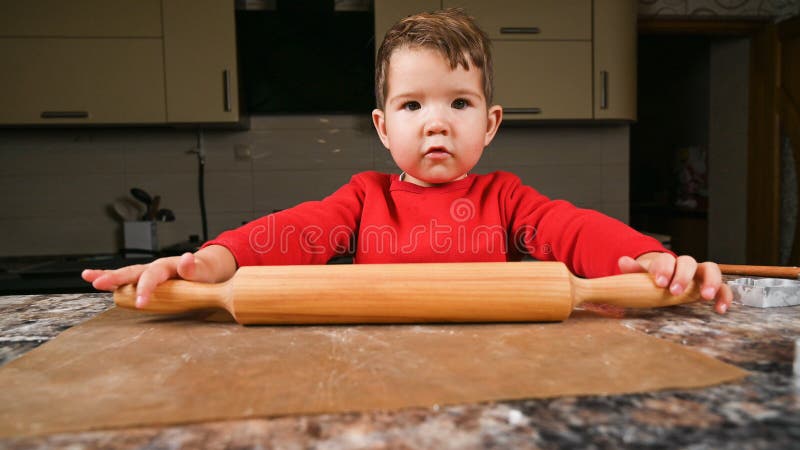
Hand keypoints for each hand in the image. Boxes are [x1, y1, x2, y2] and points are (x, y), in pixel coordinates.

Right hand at [81, 245, 235, 308]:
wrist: (205, 271)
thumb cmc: (204, 274)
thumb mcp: (204, 272)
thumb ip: (194, 268)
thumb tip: (187, 258)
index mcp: (168, 266)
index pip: (153, 276)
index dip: (146, 288)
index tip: (141, 303)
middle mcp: (154, 267)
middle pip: (132, 271)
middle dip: (115, 277)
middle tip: (99, 283)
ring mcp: (147, 273)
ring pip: (125, 274)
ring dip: (106, 276)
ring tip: (88, 276)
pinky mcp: (144, 280)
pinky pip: (125, 280)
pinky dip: (110, 280)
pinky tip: (93, 280)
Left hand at [618, 252, 732, 313]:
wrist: (667, 280)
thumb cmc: (654, 280)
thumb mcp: (642, 277)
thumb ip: (634, 271)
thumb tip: (623, 261)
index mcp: (667, 262)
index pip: (666, 259)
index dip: (663, 269)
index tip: (659, 282)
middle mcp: (685, 265)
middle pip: (689, 262)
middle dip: (683, 276)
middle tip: (675, 291)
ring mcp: (700, 274)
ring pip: (711, 269)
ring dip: (710, 281)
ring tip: (705, 297)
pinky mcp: (711, 286)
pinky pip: (723, 288)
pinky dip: (724, 296)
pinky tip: (720, 309)